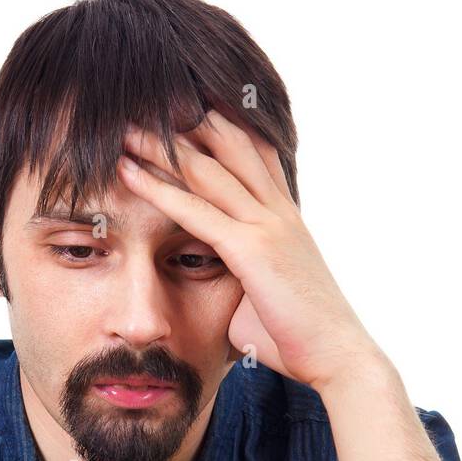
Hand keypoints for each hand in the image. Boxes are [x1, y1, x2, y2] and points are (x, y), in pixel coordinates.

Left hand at [117, 110, 382, 391]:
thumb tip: (212, 283)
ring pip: (206, 169)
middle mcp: (278, 211)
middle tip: (145, 103)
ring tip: (124, 126)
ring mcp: (266, 226)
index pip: (253, 153)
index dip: (221, 125)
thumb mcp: (264, 294)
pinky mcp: (251, 249)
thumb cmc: (300, 337)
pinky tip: (128, 171)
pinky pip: (195, 209)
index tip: (185, 106)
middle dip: (185, 122)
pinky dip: (157, 187)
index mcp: (285, 217)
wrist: (337, 358)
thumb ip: (237, 276)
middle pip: (228, 147)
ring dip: (161, 144)